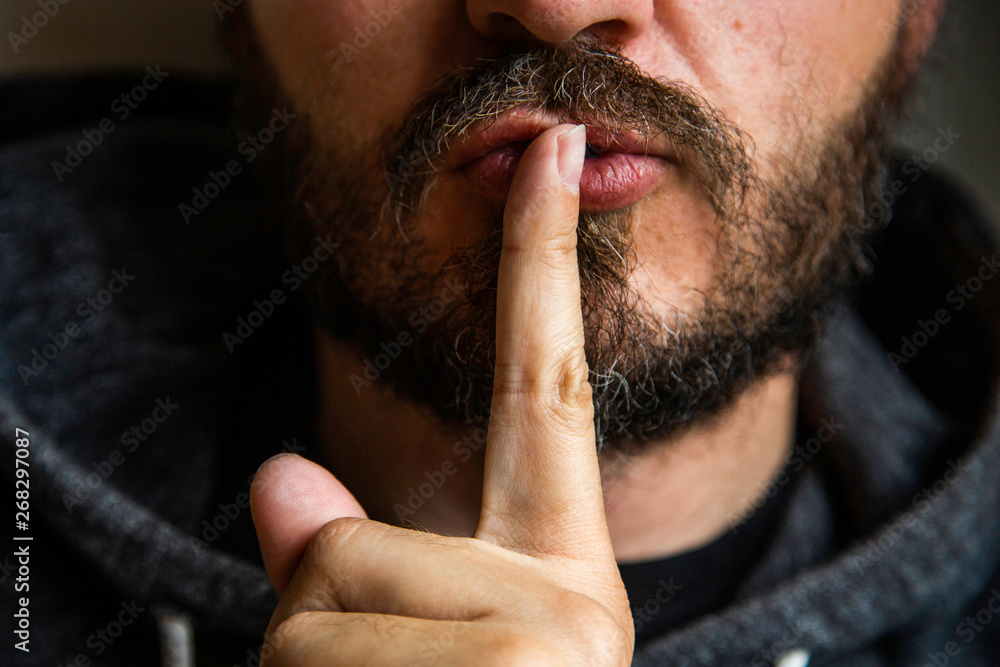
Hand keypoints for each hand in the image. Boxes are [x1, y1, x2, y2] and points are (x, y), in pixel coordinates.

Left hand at [250, 124, 634, 665]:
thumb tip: (278, 477)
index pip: (546, 385)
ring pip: (313, 604)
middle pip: (349, 541)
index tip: (549, 155)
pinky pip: (304, 656)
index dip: (542, 264)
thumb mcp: (435, 639)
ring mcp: (536, 643)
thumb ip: (353, 549)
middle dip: (321, 614)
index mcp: (563, 572)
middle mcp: (567, 601)